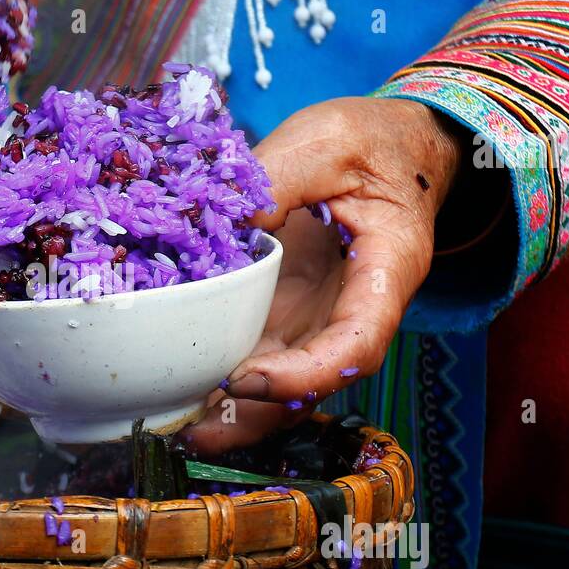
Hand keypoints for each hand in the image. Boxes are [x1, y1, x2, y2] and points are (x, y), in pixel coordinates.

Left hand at [184, 97, 463, 453]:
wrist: (394, 147)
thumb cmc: (372, 142)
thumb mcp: (327, 141)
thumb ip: (276, 177)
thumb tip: (218, 224)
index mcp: (387, 271)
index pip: (355, 346)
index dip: (303, 376)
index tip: (244, 378)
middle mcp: (354, 311)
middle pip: (313, 384)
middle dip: (255, 414)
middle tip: (189, 426)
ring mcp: (319, 317)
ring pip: (285, 385)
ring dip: (236, 412)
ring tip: (174, 424)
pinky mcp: (288, 312)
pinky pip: (262, 357)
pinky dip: (224, 381)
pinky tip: (179, 393)